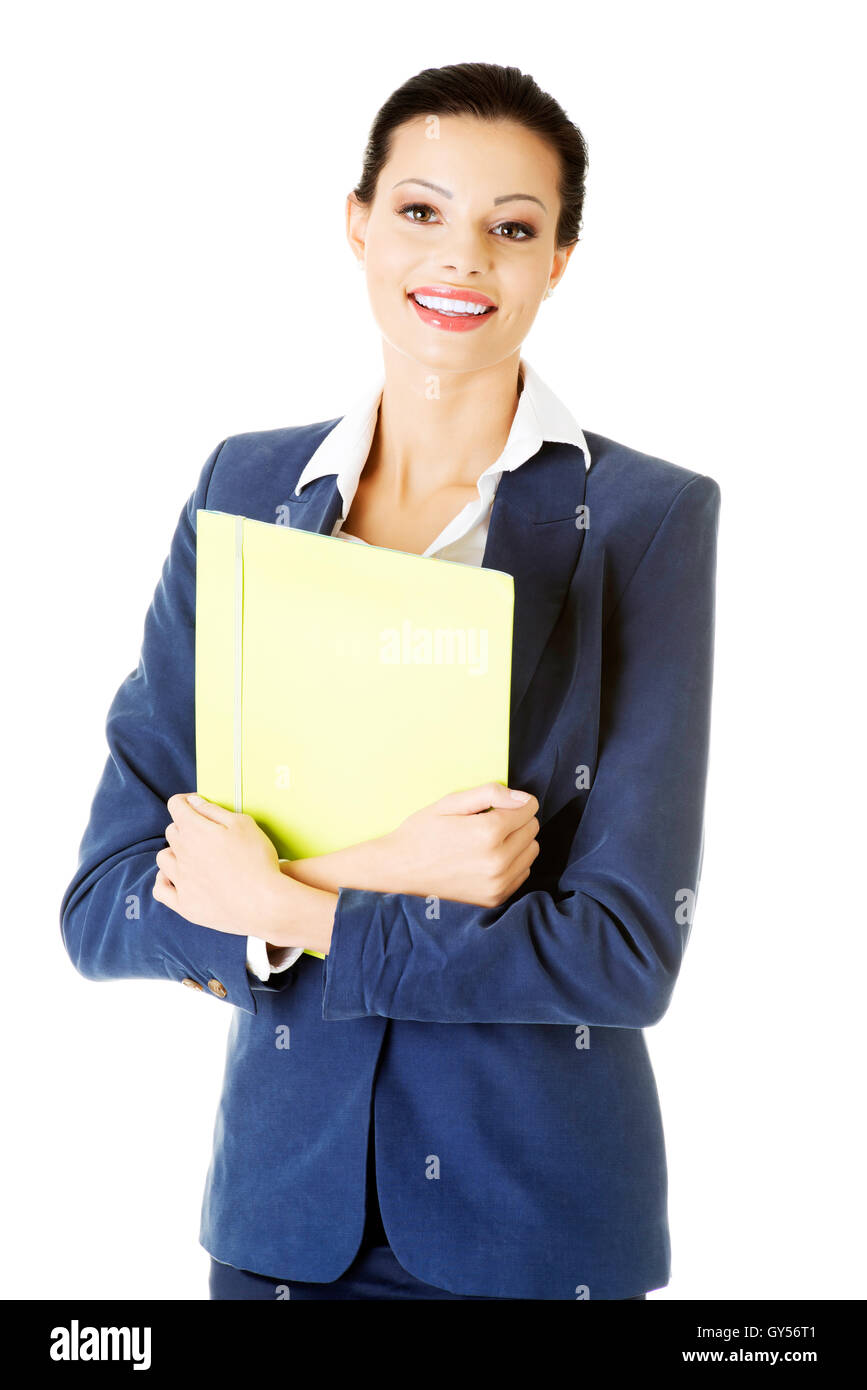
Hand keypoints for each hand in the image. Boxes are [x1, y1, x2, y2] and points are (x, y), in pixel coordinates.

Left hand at [153, 793, 284, 937]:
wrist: (264, 903)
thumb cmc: (257, 860)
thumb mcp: (243, 824)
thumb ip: (214, 810)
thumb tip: (193, 802)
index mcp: (195, 830)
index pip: (176, 806)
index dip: (185, 801)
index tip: (195, 804)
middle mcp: (182, 853)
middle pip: (172, 831)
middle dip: (185, 826)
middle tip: (204, 832)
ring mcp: (181, 880)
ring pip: (164, 858)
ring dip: (174, 852)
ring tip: (191, 855)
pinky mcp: (184, 904)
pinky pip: (160, 890)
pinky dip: (163, 881)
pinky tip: (173, 878)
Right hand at [382, 781, 539, 907]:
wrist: (399, 871)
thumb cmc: (423, 832)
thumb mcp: (450, 802)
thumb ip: (490, 794)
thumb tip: (524, 799)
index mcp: (488, 832)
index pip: (528, 809)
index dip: (514, 802)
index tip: (497, 806)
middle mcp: (498, 861)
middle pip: (532, 829)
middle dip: (516, 821)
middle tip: (489, 822)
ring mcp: (498, 883)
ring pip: (532, 851)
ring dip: (518, 842)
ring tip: (489, 841)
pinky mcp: (496, 898)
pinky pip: (523, 873)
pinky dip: (513, 863)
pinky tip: (488, 859)